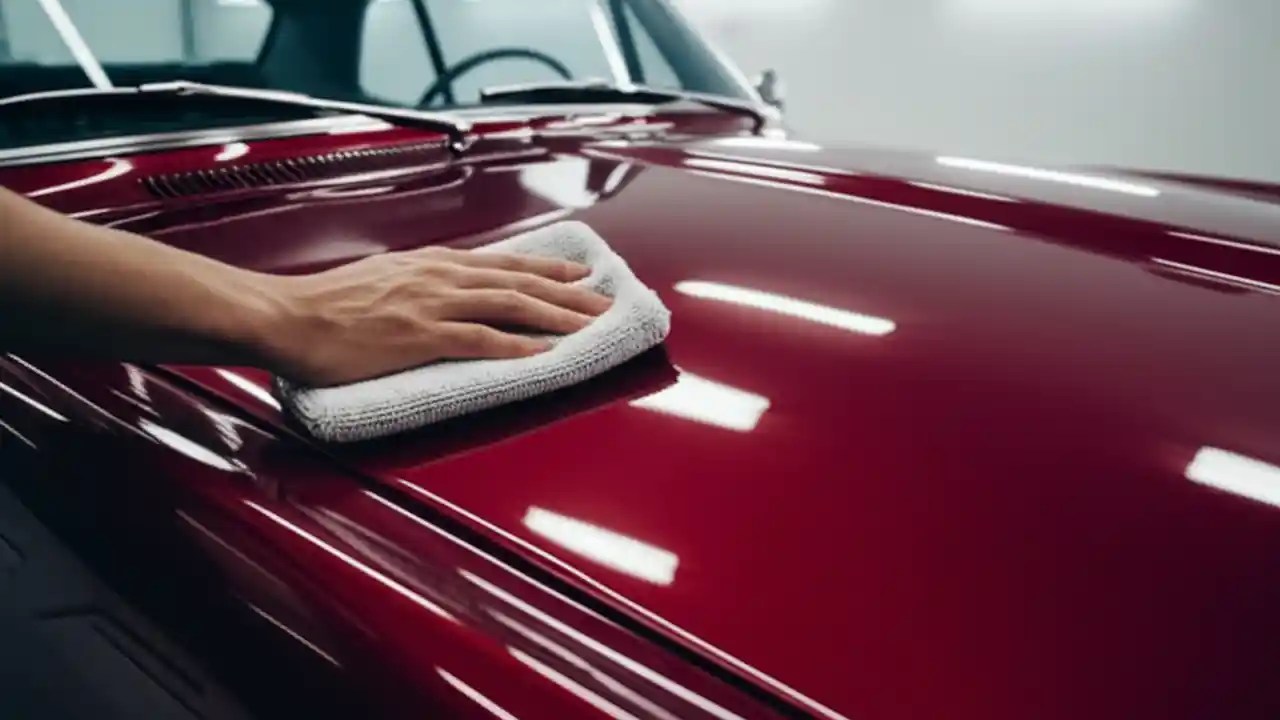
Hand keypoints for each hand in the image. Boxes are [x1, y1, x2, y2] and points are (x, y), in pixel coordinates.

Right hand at [260, 245, 610, 385]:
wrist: (286, 317)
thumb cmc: (326, 305)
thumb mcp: (383, 278)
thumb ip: (421, 282)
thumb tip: (448, 290)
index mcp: (431, 263)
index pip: (503, 263)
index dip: (546, 269)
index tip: (579, 273)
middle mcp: (438, 276)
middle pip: (518, 281)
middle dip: (568, 292)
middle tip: (605, 301)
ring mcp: (430, 304)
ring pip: (509, 305)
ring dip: (556, 315)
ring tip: (590, 324)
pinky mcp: (418, 335)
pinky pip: (479, 339)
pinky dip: (515, 345)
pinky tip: (543, 352)